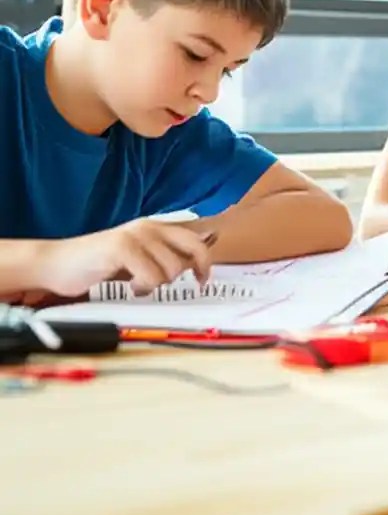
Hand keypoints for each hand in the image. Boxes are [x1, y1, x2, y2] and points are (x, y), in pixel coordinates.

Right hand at [34, 220, 213, 296]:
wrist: (56, 264)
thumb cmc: (97, 264)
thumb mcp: (137, 259)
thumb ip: (161, 258)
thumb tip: (193, 266)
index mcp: (154, 227)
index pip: (195, 240)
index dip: (205, 261)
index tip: (202, 279)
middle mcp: (148, 227)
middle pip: (193, 249)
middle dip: (188, 271)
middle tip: (170, 284)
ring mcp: (135, 236)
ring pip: (171, 269)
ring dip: (156, 284)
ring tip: (137, 283)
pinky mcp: (122, 248)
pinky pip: (151, 276)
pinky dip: (142, 287)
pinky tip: (129, 284)